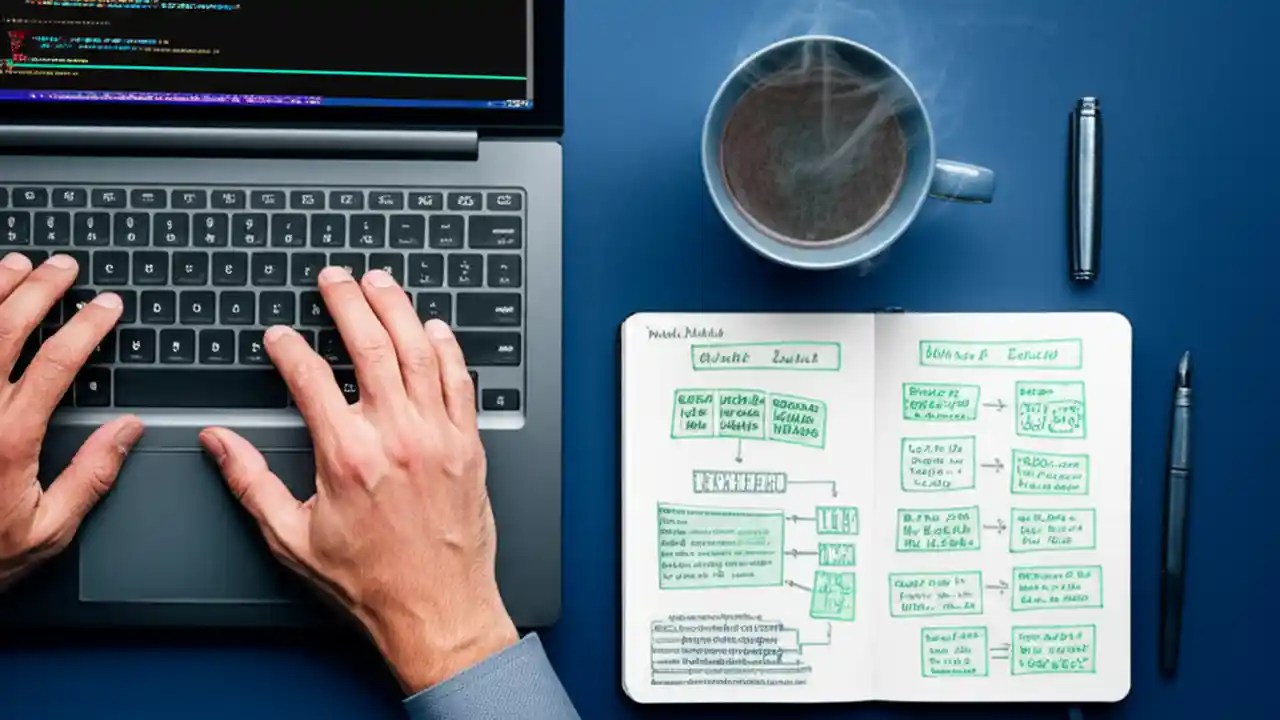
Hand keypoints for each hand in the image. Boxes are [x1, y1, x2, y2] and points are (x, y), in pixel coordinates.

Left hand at [0, 253, 142, 591]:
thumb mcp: (48, 530)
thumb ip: (91, 476)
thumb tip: (127, 429)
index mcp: (10, 438)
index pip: (57, 361)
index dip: (87, 325)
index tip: (107, 305)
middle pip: (7, 328)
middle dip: (41, 289)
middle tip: (62, 267)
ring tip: (14, 264)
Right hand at [199, 267, 516, 692]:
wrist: (437, 610)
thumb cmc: (370, 581)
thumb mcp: (292, 539)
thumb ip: (250, 483)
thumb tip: (218, 443)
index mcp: (347, 456)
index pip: (309, 377)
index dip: (288, 348)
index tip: (277, 335)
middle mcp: (396, 436)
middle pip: (370, 345)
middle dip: (348, 301)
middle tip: (334, 277)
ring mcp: (439, 436)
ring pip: (420, 352)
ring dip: (399, 309)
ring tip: (381, 283)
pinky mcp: (470, 445)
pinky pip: (461, 381)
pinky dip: (447, 348)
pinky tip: (434, 329)